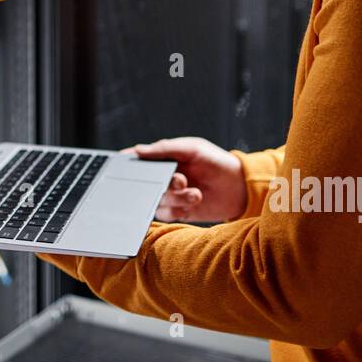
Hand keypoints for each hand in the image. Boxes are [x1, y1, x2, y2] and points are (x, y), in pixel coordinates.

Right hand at [121, 137, 247, 222]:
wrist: (240, 188)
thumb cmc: (217, 162)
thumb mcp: (193, 148)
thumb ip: (166, 148)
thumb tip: (138, 150)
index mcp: (165, 159)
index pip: (140, 160)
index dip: (127, 163)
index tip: (121, 165)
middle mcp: (164, 177)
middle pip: (146, 184)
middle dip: (162, 184)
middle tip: (180, 180)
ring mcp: (170, 195)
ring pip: (156, 200)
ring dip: (175, 198)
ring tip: (196, 193)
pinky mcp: (178, 211)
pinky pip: (166, 214)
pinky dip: (178, 209)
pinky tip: (194, 202)